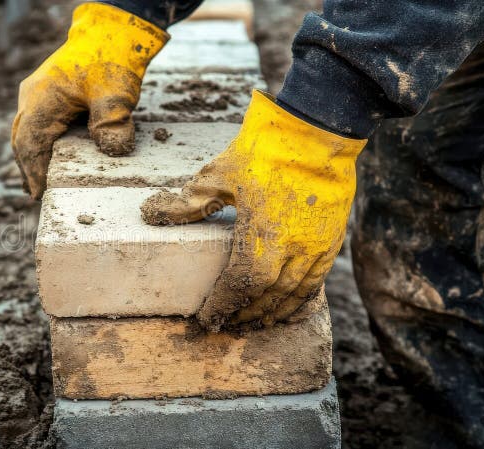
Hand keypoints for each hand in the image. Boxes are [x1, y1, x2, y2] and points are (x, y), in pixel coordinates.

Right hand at [11, 2, 167, 198]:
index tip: (40, 195)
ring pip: (26, 131)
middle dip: (28, 168)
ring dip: (32, 156)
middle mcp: (32, 97)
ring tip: (38, 182)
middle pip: (22, 140)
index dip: (34, 172)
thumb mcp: (116, 94)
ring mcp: (36, 93)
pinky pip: (36, 123)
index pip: (30, 145)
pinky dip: (40, 142)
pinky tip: (49, 156)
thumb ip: (113, 123)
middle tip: (37, 195)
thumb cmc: (111, 58)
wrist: (112, 29)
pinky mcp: (47, 92)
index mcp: (41, 100)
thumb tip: (113, 151)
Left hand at [141, 90, 365, 330]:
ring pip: (294, 295)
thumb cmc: (265, 150)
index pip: (240, 285)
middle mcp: (295, 248)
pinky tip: (286, 304)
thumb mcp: (218, 174)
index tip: (207, 318)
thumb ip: (187, 202)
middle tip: (226, 323)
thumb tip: (151, 213)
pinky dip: (299, 299)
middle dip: (245, 314)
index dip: (222, 305)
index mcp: (263, 235)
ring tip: (254, 322)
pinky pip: (316, 282)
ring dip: (272, 313)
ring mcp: (318, 247)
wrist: (317, 130)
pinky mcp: (332, 240)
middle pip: (267, 297)